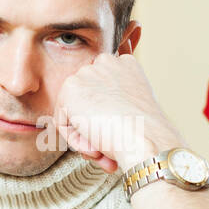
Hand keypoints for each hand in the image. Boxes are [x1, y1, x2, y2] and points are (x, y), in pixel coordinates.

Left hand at [54, 51, 183, 173]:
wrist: (145, 139)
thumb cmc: (146, 132)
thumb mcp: (137, 108)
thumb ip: (117, 103)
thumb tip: (97, 116)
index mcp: (126, 64)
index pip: (102, 89)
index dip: (108, 115)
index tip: (118, 130)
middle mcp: (105, 62)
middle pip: (87, 100)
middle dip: (93, 125)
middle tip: (109, 142)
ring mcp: (86, 73)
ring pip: (73, 112)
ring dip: (85, 135)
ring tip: (104, 146)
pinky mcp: (70, 89)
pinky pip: (63, 122)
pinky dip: (75, 141)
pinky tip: (95, 144)